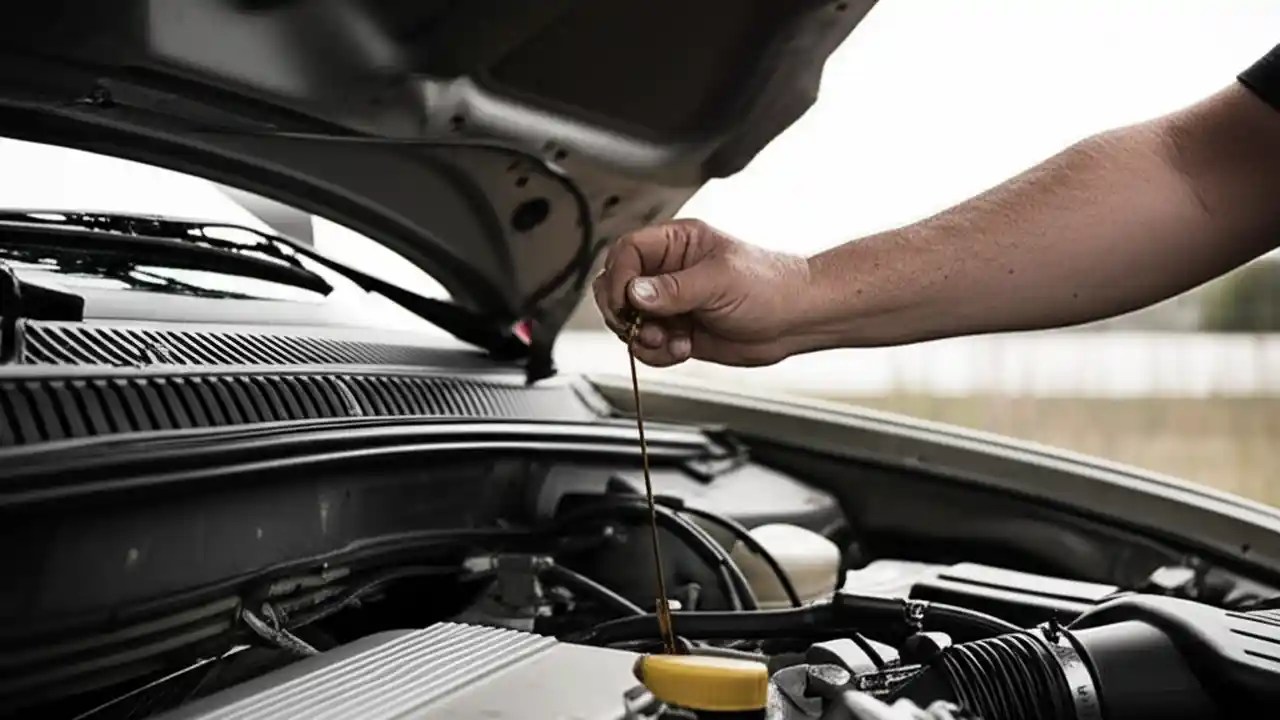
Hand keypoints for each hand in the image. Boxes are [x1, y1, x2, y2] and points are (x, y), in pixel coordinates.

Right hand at [592, 219, 813, 366]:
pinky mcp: (677, 331)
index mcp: (676, 244)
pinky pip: (647, 345)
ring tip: (669, 340)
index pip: (627, 252)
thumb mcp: (719, 281)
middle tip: (638, 326)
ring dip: (642, 337)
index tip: (625, 302)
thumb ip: (673, 289)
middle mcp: (669, 272)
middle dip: (622, 311)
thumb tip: (635, 292)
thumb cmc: (770, 286)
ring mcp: (671, 303)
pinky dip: (656, 353)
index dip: (619, 277)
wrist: (795, 321)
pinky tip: (681, 349)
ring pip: (629, 320)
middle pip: (617, 286)